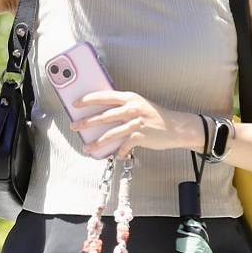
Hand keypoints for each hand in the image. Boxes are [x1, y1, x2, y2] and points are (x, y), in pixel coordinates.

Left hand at [71, 91, 205, 158]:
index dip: (88, 99)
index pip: (104, 96)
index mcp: (130, 98)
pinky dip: (119, 152)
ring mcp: (136, 123)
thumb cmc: (156, 116)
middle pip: (104, 116)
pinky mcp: (140, 136)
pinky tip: (116, 155)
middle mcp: (131, 108)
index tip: (76, 103)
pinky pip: (124, 146)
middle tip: (75, 126)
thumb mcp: (139, 105)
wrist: (176, 127)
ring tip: (87, 147)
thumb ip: (123, 106)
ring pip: (111, 133)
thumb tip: (103, 113)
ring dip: (97, 142)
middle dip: (86, 122)